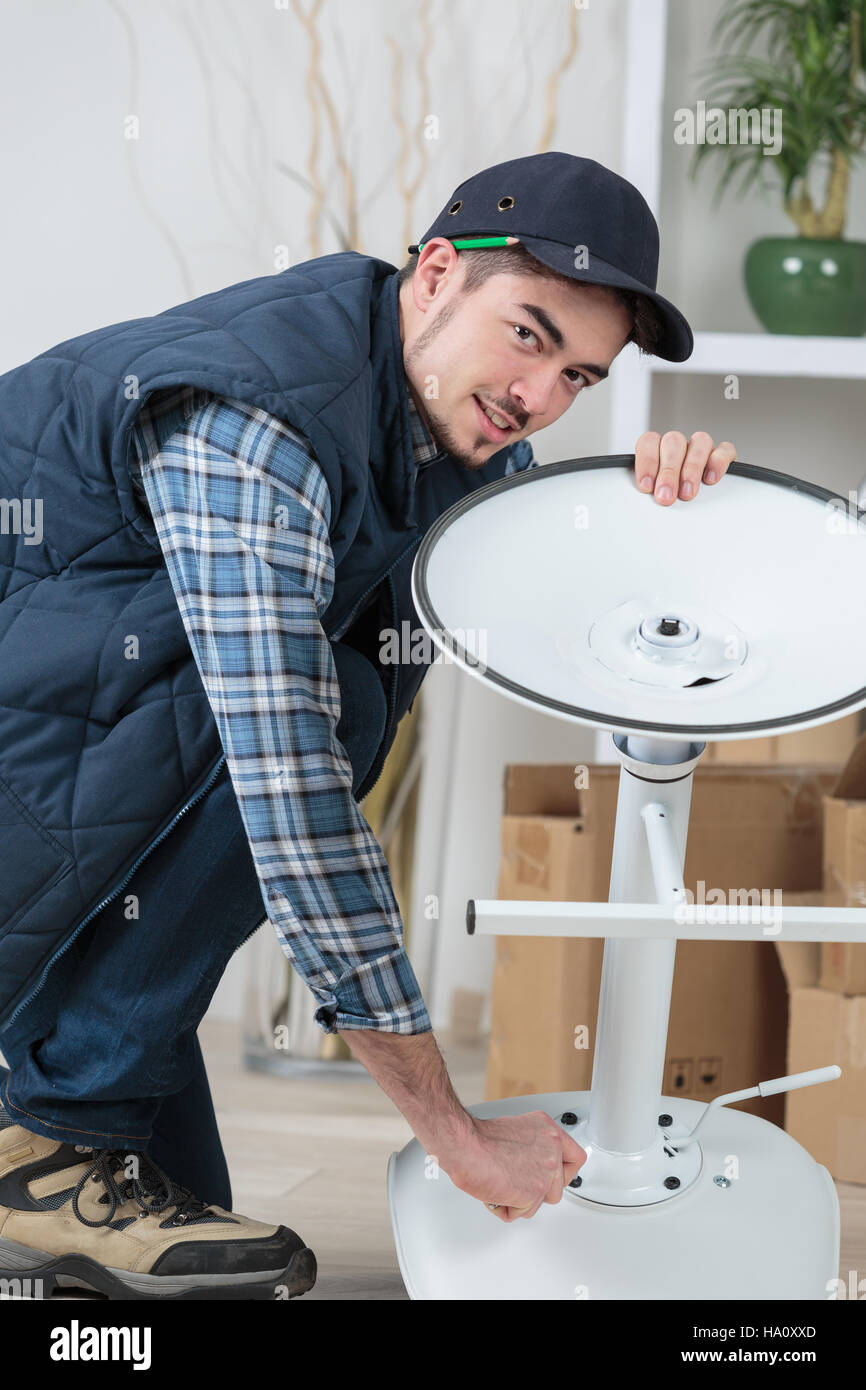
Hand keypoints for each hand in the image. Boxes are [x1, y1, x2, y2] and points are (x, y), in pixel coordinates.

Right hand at [442, 1110, 585, 1221]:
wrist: (466, 1147)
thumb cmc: (480, 1140)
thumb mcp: (517, 1131)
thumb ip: (534, 1147)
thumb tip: (532, 1164)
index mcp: (549, 1131)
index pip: (575, 1157)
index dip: (563, 1172)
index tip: (554, 1177)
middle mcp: (552, 1150)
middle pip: (559, 1186)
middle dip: (538, 1191)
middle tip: (518, 1183)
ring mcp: (546, 1173)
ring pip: (540, 1202)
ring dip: (520, 1200)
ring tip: (502, 1182)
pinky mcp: (534, 1193)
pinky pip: (522, 1212)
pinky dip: (506, 1207)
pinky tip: (496, 1190)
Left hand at [634, 430, 735, 504]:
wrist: (695, 513)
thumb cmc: (669, 499)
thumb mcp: (654, 494)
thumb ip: (650, 489)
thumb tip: (648, 493)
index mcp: (658, 450)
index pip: (649, 442)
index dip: (647, 461)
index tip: (646, 486)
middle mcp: (679, 446)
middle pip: (674, 442)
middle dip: (669, 472)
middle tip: (665, 496)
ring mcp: (701, 449)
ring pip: (700, 441)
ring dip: (692, 468)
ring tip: (687, 493)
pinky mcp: (723, 456)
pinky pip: (725, 450)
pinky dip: (718, 462)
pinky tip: (710, 479)